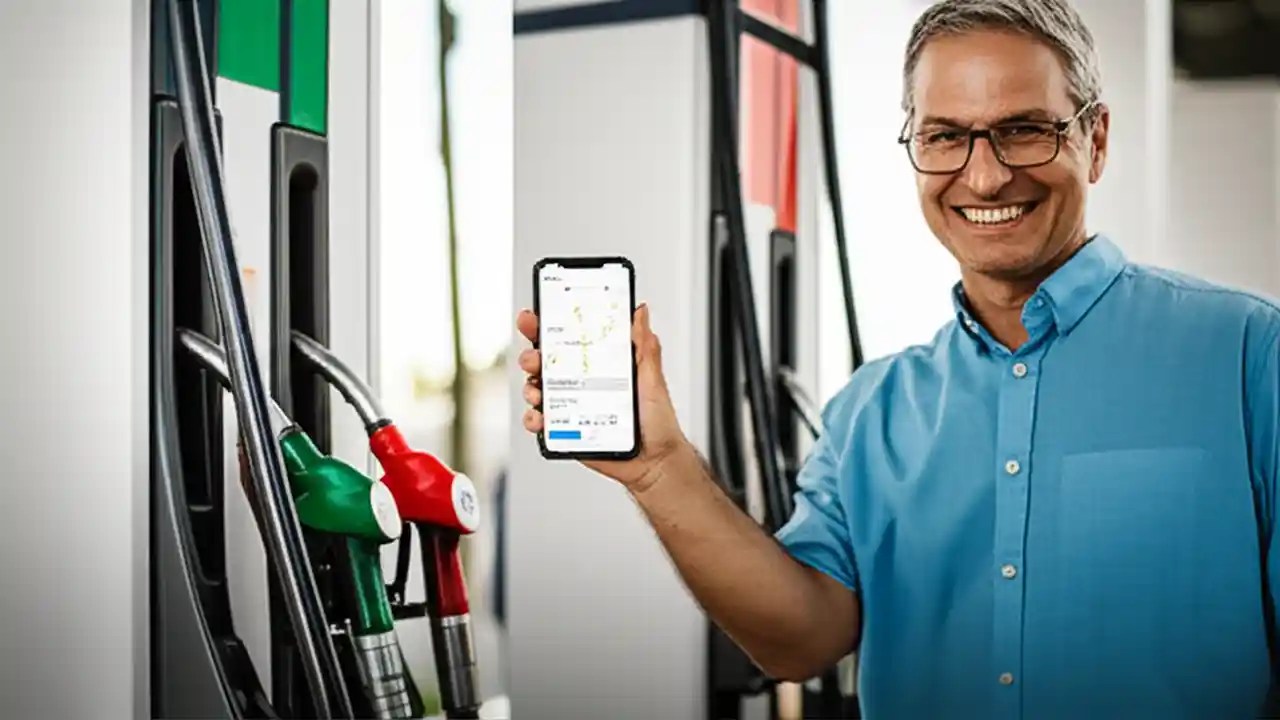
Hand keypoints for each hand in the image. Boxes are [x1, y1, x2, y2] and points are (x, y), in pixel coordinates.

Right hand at [516, 303, 689, 492]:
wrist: (656, 460)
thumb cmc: (656, 420)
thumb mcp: (652, 378)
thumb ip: (644, 346)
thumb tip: (640, 313)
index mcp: (599, 364)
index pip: (568, 338)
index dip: (546, 326)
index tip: (534, 317)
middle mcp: (581, 382)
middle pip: (545, 362)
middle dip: (530, 354)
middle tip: (534, 357)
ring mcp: (571, 406)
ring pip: (537, 390)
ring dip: (530, 386)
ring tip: (538, 391)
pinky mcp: (566, 430)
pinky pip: (541, 422)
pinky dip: (533, 418)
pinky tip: (540, 417)